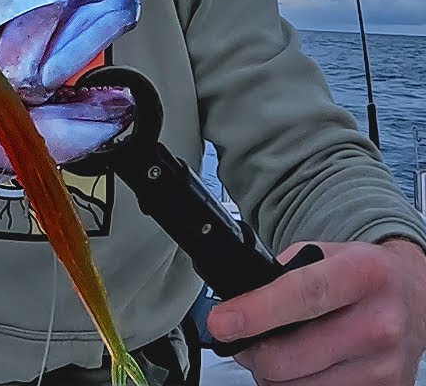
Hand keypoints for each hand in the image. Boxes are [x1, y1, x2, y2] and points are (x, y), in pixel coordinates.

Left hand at [205, 238, 425, 384]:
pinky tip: (302, 366)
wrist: (414, 297)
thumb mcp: (326, 254)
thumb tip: (237, 303)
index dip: (255, 312)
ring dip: (272, 373)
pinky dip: (297, 385)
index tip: (222, 323)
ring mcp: (385, 364)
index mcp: (363, 274)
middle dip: (252, 350)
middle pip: (290, 356)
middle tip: (243, 338)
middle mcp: (380, 322)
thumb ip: (281, 273)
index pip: (303, 296)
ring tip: (277, 350)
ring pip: (295, 385)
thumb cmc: (363, 276)